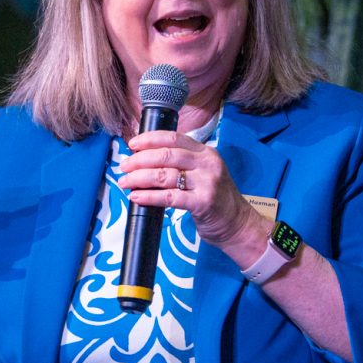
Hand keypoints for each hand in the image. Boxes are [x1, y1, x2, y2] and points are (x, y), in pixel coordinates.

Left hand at [118, 130, 266, 255]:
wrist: (238, 224)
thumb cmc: (215, 198)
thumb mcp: (203, 172)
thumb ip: (181, 163)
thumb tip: (144, 159)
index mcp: (205, 152)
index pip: (173, 138)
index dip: (150, 139)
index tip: (132, 145)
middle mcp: (207, 163)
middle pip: (166, 155)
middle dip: (139, 160)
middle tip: (124, 166)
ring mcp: (207, 182)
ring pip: (165, 175)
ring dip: (139, 178)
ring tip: (125, 182)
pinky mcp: (203, 202)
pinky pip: (169, 197)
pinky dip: (149, 196)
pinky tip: (136, 196)